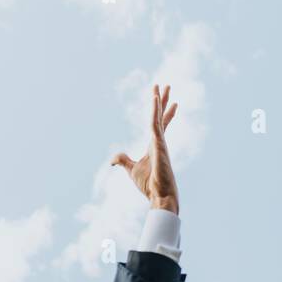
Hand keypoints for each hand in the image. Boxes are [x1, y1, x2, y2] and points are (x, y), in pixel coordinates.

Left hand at [111, 84, 178, 212]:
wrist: (159, 196)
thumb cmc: (149, 185)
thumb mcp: (132, 170)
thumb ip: (123, 161)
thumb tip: (112, 159)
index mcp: (154, 145)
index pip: (160, 124)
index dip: (163, 112)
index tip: (169, 100)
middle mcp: (159, 140)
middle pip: (161, 116)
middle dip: (163, 100)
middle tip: (167, 85)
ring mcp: (160, 142)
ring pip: (159, 116)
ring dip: (160, 100)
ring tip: (163, 86)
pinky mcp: (159, 145)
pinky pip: (156, 124)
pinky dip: (155, 111)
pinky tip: (154, 99)